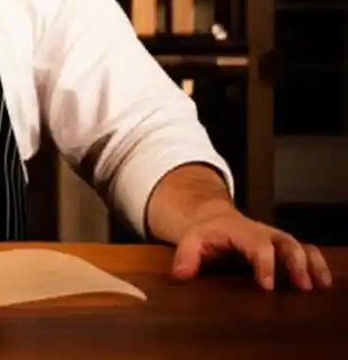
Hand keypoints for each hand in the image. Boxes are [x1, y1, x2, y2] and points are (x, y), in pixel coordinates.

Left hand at [171, 207, 332, 290]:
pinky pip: (304, 251)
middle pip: (285, 242)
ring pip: (299, 246)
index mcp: (240, 230)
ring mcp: (274, 239)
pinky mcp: (281, 247)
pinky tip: (323, 281)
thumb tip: (181, 274)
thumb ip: (186, 256)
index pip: (257, 244)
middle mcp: (262, 233)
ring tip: (320, 284)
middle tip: (302, 285)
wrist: (212, 218)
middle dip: (295, 262)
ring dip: (311, 264)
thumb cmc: (204, 233)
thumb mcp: (191, 240)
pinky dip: (316, 264)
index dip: (264, 263)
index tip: (268, 285)